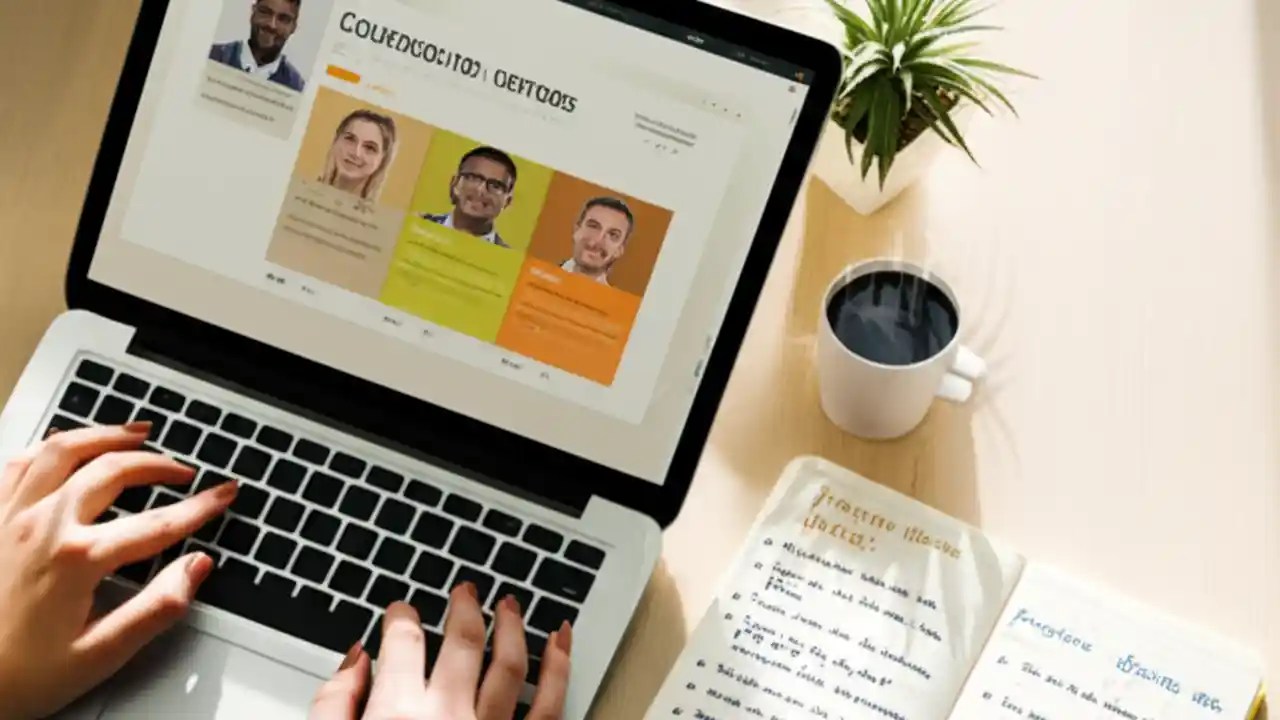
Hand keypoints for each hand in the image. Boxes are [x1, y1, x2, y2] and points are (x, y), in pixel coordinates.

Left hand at [0, 423, 236, 719]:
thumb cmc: (18, 677)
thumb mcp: (101, 655)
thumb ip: (156, 608)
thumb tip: (196, 568)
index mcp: (77, 559)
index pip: (157, 522)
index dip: (199, 506)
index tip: (223, 495)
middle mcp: (44, 526)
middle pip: (113, 471)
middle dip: (158, 464)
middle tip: (184, 470)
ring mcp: (11, 517)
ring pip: (65, 451)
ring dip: (107, 436)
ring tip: (136, 433)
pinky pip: (19, 463)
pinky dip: (50, 446)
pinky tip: (67, 446)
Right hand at [311, 585, 572, 719]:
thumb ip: (334, 704)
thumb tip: (354, 660)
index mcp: (396, 713)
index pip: (403, 641)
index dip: (401, 617)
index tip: (400, 611)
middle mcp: (447, 716)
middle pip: (463, 640)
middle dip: (463, 607)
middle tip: (465, 590)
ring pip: (511, 662)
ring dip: (512, 624)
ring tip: (511, 604)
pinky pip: (550, 704)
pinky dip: (560, 666)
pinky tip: (562, 640)